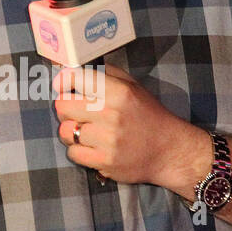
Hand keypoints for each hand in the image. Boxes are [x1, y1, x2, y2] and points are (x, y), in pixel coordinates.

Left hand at [53, 63, 195, 186]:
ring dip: (71, 131)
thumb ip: (104, 74)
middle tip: (75, 111)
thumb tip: (71, 69)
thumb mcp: (132, 86)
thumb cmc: (147, 115)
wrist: (168, 150)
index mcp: (119, 91)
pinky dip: (78, 150)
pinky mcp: (105, 161)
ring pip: (65, 131)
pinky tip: (91, 147)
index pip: (75, 78)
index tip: (63, 86)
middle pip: (63, 105)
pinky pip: (72, 152)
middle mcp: (112, 114)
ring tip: (84, 131)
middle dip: (66, 107)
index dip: (63, 82)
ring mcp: (108, 140)